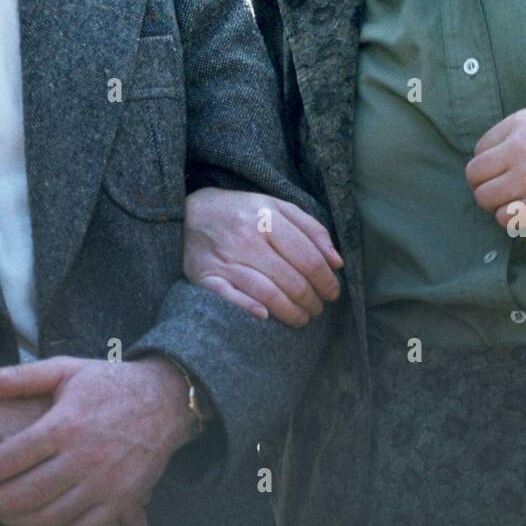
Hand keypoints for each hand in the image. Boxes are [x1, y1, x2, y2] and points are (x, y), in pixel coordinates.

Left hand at [0, 356, 194, 525]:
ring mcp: (104, 483)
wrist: (165, 400)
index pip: (9, 458)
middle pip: (23, 494)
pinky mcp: (121, 501)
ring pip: (48, 517)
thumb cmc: (110, 384)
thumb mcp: (66, 370)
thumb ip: (20, 378)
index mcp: (65, 424)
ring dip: (14, 522)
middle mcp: (84, 457)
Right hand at [183, 187, 342, 325]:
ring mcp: (226, 259)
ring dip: (292, 313)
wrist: (189, 213)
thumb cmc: (241, 212)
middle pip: (292, 280)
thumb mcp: (276, 207)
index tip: (332, 292)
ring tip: (302, 318)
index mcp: (268, 218)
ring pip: (268, 294)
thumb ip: (310, 229)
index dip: (326, 281)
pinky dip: (251, 310)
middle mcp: (247, 238)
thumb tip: (337, 262)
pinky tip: (267, 318)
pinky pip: (231, 298)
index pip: (308, 258)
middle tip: (317, 308)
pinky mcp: (206, 276)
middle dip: (312, 301)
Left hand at [464, 108, 525, 225]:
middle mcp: (520, 147)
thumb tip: (486, 164)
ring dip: (497, 205)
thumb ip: (516, 137)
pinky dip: (510, 220)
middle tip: (505, 193)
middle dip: (485, 186)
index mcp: (520, 123)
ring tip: (517, 203)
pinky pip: (504, 219)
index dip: (490, 166)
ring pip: (485, 198)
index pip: (479, 150)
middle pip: (475, 175)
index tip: (507, 173)